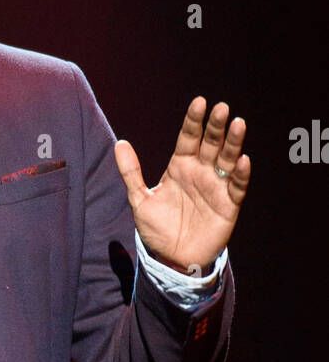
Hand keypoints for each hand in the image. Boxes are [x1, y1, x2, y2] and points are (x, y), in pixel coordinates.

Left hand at [113, 98, 250, 273]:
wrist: (171, 259)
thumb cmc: (157, 229)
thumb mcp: (140, 199)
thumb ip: (131, 172)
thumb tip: (120, 143)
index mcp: (180, 166)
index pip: (188, 137)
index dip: (194, 121)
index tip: (199, 102)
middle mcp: (200, 172)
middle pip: (210, 144)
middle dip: (215, 126)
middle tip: (221, 108)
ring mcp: (216, 187)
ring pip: (227, 159)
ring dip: (233, 142)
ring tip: (238, 123)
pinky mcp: (229, 205)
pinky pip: (237, 187)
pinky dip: (241, 174)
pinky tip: (243, 160)